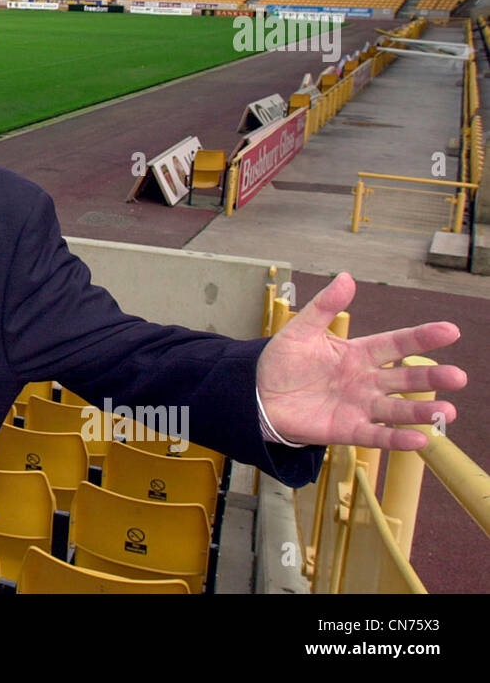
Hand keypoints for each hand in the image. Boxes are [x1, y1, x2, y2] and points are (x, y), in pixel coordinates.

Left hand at [256, 273, 465, 449]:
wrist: (258, 394)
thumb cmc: (282, 362)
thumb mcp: (300, 331)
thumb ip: (324, 306)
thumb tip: (346, 277)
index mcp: (358, 353)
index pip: (396, 344)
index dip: (422, 337)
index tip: (450, 331)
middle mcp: (366, 380)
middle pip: (405, 379)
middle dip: (432, 378)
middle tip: (458, 377)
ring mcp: (359, 406)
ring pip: (397, 409)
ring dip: (422, 412)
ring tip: (448, 411)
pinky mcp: (348, 429)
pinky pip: (376, 435)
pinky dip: (397, 438)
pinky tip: (419, 439)